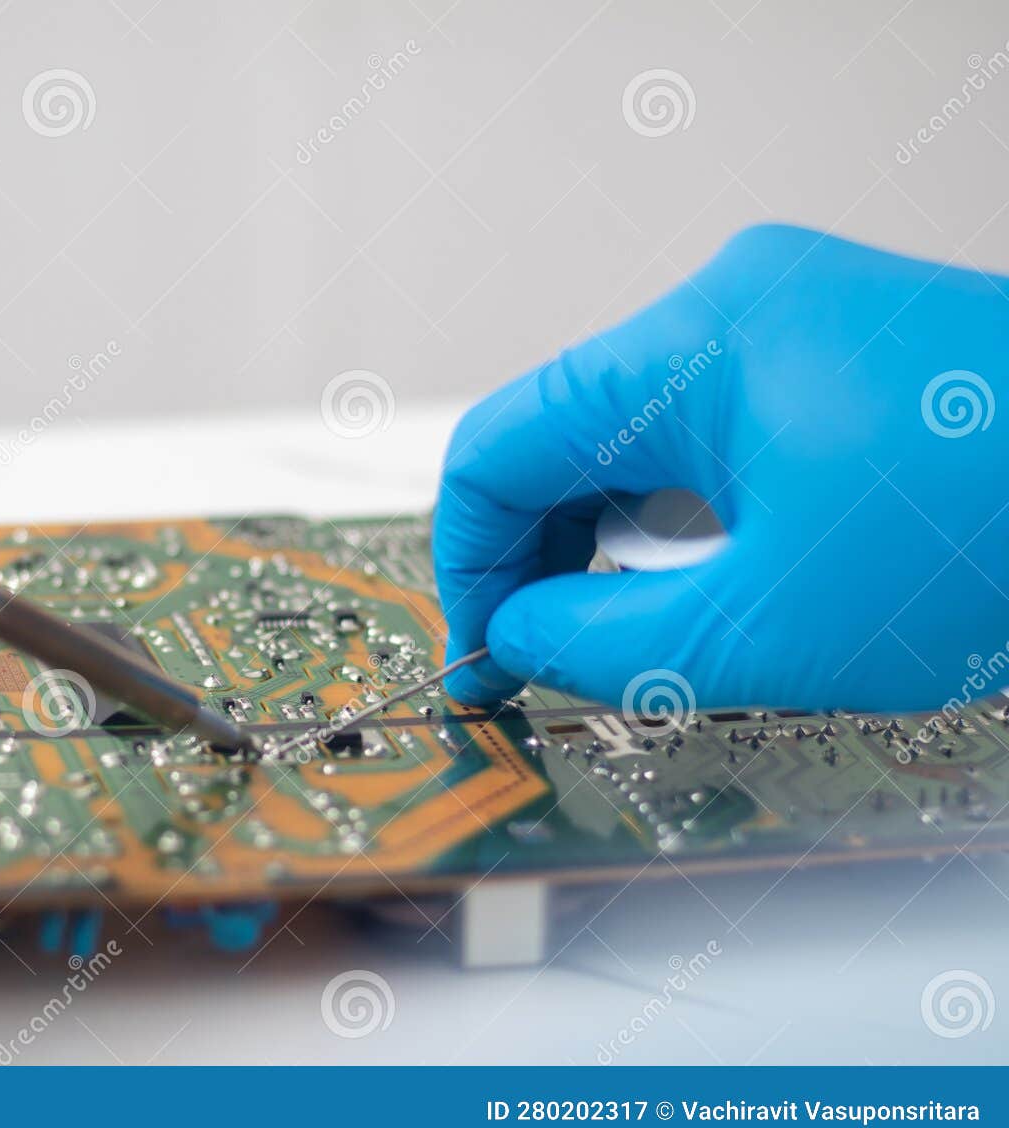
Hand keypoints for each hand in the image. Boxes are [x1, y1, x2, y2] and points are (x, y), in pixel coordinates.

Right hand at [434, 224, 1008, 714]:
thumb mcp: (770, 629)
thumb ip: (602, 643)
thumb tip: (521, 641)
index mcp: (694, 342)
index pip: (498, 447)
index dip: (468, 565)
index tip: (483, 653)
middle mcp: (731, 303)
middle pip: (555, 433)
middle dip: (532, 553)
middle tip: (537, 654)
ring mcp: (786, 317)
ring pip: (625, 432)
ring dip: (600, 536)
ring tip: (614, 630)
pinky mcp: (829, 351)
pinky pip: (699, 427)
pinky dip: (672, 510)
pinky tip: (692, 576)